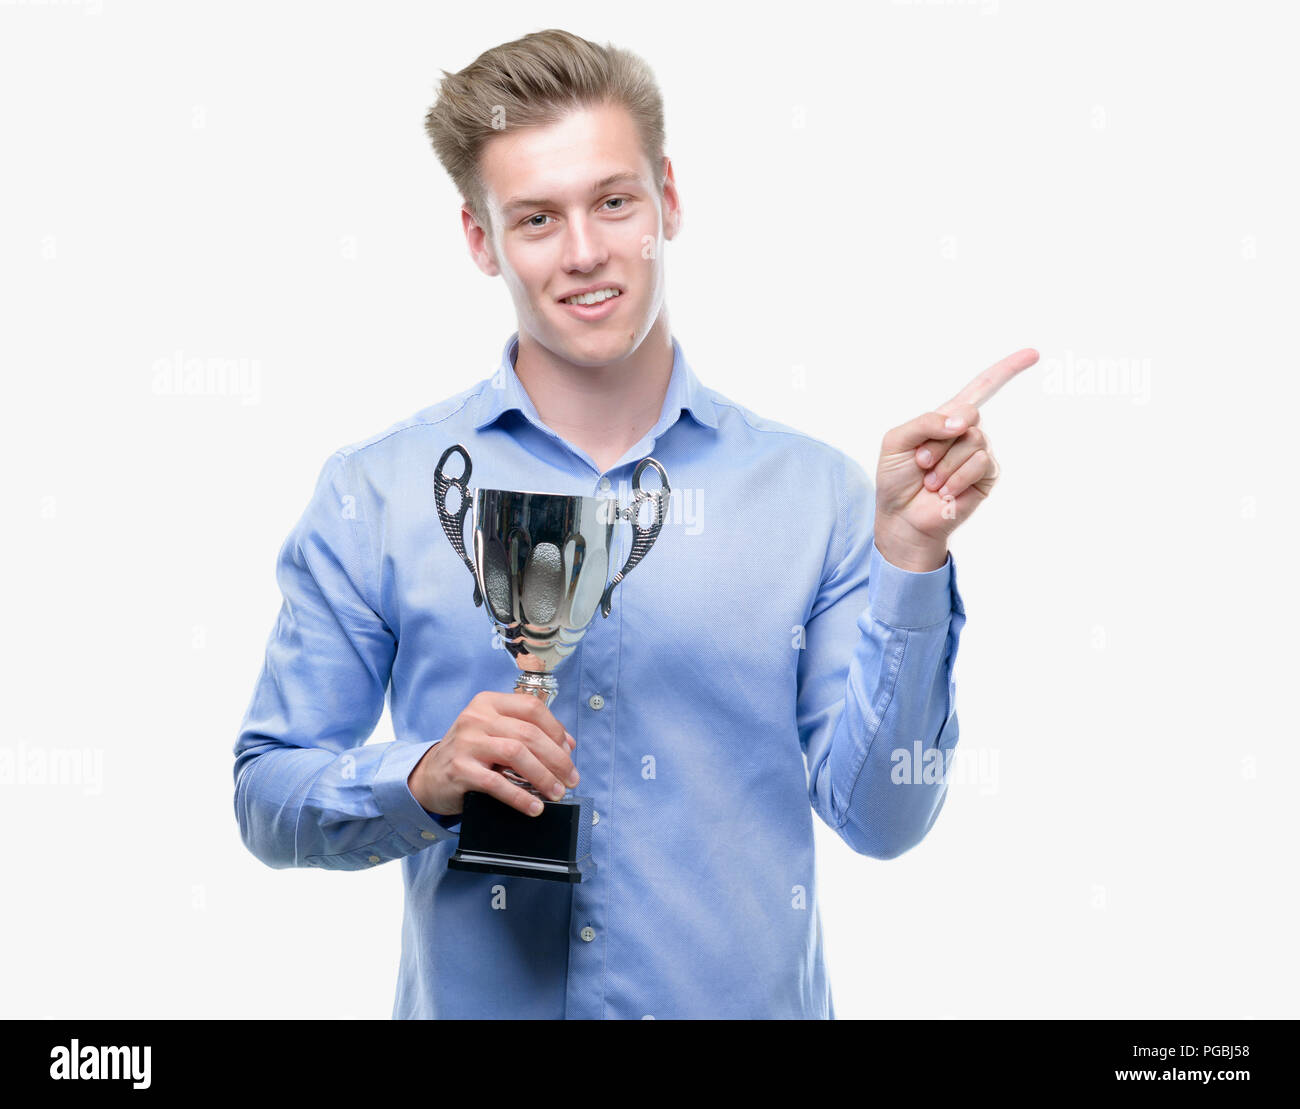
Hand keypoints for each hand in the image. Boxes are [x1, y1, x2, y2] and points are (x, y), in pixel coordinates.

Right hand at [408, 691, 578, 817]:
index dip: (556, 730)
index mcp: (489, 703)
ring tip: (557, 792)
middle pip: (528, 734)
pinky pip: (497, 784)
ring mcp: (466, 742)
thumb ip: (527, 732)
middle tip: (570, 779)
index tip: (568, 751)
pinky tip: (534, 806)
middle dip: (556, 759)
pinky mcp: (459, 769)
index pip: (532, 708)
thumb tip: (567, 744)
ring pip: (516, 754)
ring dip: (543, 777)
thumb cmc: (470, 754)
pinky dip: (521, 797)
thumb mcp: (495, 733)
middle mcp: (477, 718)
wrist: (429, 776)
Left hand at [873, 348, 1038, 570]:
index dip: (1006, 370)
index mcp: (946, 418)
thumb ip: (925, 421)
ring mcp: (979, 454)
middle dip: (938, 439)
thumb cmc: (896, 478)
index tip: (1032, 354)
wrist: (902, 517)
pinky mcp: (987, 476)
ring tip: (931, 480)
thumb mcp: (896, 441)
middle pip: (968, 415)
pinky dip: (957, 477)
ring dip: (945, 463)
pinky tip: (945, 491)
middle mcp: (966, 433)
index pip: (980, 388)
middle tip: (921, 461)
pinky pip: (980, 463)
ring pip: (973, 441)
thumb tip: (963, 421)